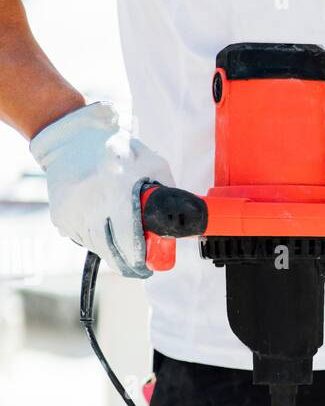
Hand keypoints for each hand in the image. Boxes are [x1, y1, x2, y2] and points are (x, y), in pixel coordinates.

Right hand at [30, 102, 173, 277]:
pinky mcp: (59, 215)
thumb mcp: (152, 162)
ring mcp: (71, 209)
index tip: (147, 267)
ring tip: (122, 245)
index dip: (138, 259)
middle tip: (138, 269)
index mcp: (116, 188)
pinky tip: (101, 226)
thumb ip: (169, 190)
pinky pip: (80, 239)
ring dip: (110, 252)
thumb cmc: (118, 150)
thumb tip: (183, 219)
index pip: (126, 237)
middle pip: (109, 249)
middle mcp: (90, 201)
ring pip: (95, 246)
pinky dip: (94, 239)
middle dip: (126, 264)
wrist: (72, 136)